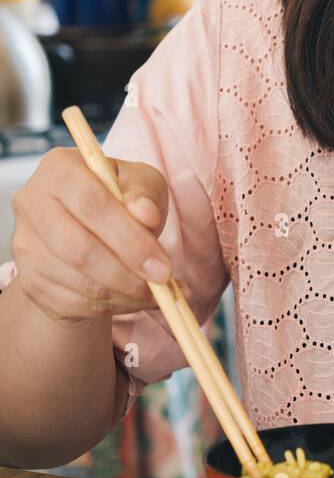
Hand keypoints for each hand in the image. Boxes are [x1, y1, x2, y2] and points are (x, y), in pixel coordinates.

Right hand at [11, 148, 186, 323]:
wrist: (90, 226)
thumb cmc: (120, 197)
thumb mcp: (141, 182)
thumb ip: (145, 194)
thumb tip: (145, 215)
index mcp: (59, 169)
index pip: (92, 205)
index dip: (130, 239)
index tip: (164, 266)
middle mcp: (32, 204)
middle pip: (80, 250)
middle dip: (129, 275)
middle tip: (163, 285)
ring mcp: (25, 246)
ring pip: (79, 284)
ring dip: (126, 296)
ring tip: (158, 294)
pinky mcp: (29, 281)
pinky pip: (74, 305)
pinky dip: (113, 308)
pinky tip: (135, 299)